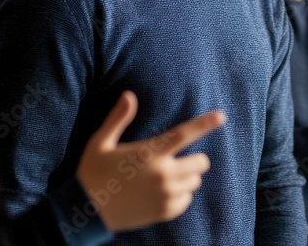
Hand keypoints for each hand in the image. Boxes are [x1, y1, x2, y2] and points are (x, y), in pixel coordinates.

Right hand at [76, 91, 224, 231]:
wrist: (86, 212)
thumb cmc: (92, 172)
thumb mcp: (100, 142)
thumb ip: (118, 119)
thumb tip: (128, 95)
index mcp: (149, 153)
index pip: (184, 134)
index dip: (205, 124)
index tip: (221, 116)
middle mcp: (162, 174)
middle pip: (201, 162)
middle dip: (194, 158)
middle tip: (177, 160)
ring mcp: (165, 195)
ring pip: (195, 181)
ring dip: (186, 177)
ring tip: (164, 177)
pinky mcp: (164, 212)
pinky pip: (186, 200)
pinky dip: (180, 196)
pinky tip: (161, 193)